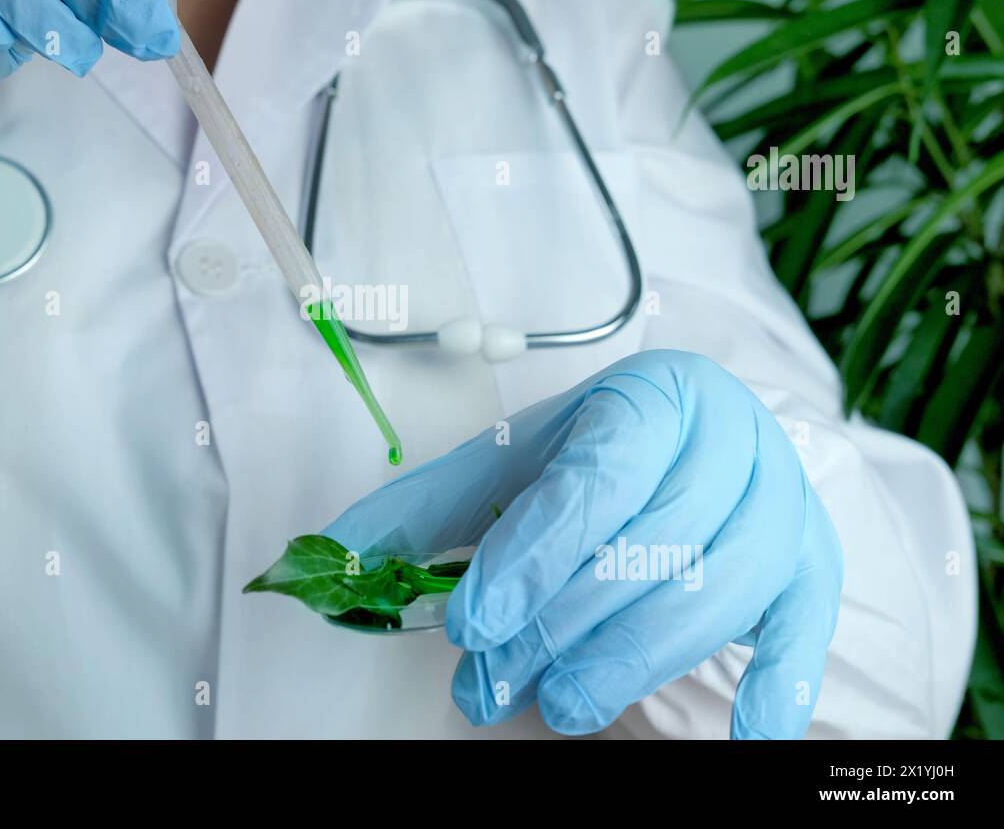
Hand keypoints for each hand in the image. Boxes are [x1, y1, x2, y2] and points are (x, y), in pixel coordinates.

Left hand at [323, 350, 843, 738]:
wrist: (698, 438)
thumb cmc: (595, 454)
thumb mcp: (505, 465)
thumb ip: (419, 512)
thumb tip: (319, 564)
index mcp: (653, 394)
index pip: (596, 476)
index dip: (531, 555)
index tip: (471, 623)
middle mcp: (733, 437)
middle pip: (651, 543)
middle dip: (559, 625)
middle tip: (492, 680)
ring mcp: (783, 501)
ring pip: (719, 592)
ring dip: (629, 663)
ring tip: (558, 704)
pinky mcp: (814, 563)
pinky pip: (807, 625)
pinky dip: (779, 684)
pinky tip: (741, 737)